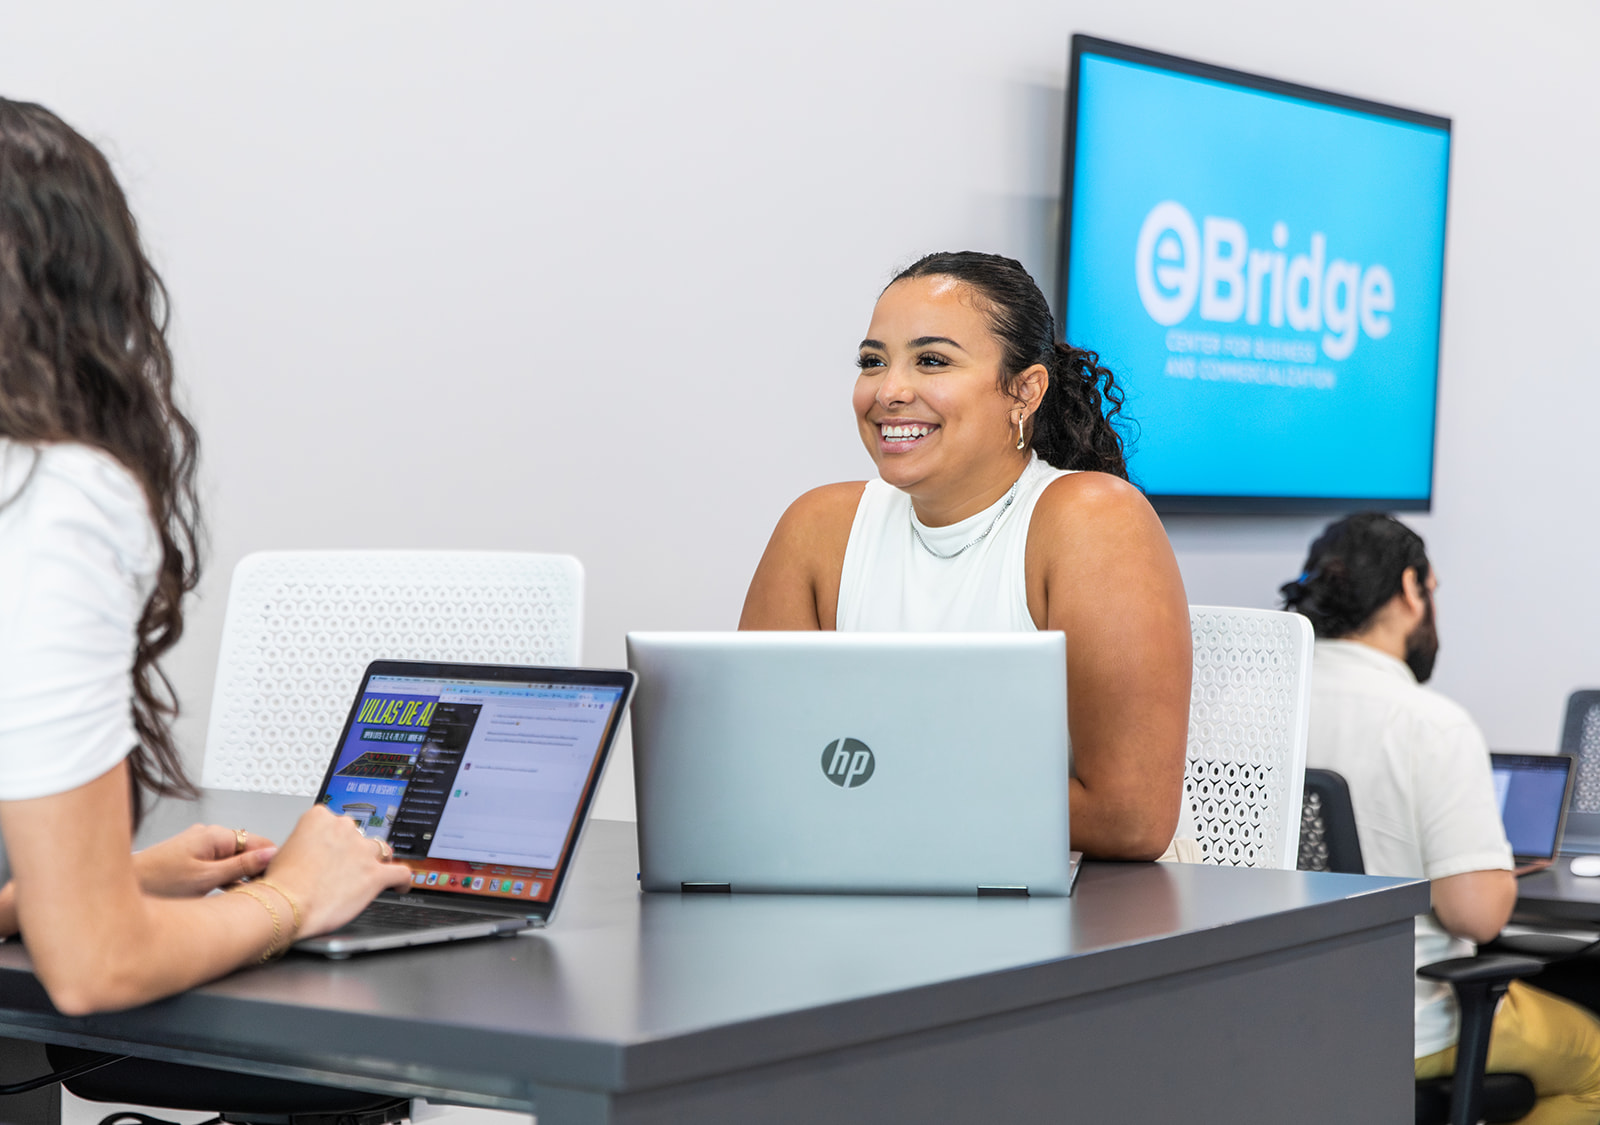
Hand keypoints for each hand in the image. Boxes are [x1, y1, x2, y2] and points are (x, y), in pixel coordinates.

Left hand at [134, 824, 278, 897]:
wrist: (123, 886)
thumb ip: (242, 865)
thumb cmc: (157, 882)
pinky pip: (216, 864)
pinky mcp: (189, 856)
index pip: (260, 842)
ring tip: (231, 897)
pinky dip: (221, 878)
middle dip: (252, 872)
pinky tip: (216, 894)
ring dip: (236, 877)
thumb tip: (271, 854)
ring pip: (231, 859)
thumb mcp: (207, 878)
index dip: (270, 863)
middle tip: (252, 895)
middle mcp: (208, 834)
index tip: (274, 882)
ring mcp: (198, 844)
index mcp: (216, 835)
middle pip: (246, 851)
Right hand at [261, 806, 414, 936]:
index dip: (335, 840)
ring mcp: (362, 851)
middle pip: (359, 835)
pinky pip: (401, 873)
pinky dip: (402, 880)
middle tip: (341, 870)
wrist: (285, 906)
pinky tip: (399, 886)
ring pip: (380, 851)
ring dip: (374, 863)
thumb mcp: (282, 851)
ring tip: (366, 877)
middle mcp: (344, 829)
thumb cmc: (280, 885)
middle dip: (353, 852)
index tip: (332, 850)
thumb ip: (303, 844)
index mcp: (320, 818)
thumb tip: (309, 854)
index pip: (336, 822)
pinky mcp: (375, 874)